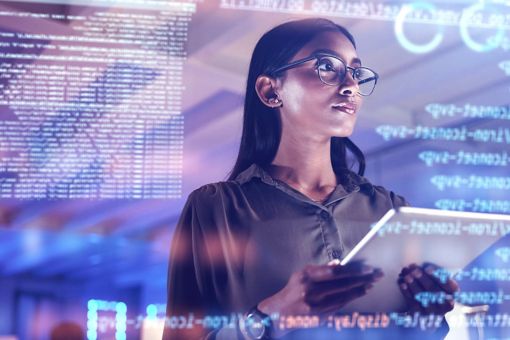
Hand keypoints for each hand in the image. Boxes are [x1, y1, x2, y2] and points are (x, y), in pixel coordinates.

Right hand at [257, 261, 382, 337]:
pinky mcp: (319, 315)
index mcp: (306, 276)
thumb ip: (321, 270)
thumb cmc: (293, 290)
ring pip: (344, 296)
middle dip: (362, 279)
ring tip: (371, 284)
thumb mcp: (302, 274)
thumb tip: (339, 264)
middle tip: (376, 275)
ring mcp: (316, 305)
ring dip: (360, 289)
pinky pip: (340, 305)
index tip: (367, 268)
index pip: (335, 272)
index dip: (354, 270)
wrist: (279, 313)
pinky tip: (359, 293)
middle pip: (343, 283)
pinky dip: (351, 298)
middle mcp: (311, 290)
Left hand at [398, 263, 458, 315]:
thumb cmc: (435, 289)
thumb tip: (421, 265)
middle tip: (414, 270)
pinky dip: (406, 292)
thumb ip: (435, 274)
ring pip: (421, 296)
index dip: (437, 277)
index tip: (427, 269)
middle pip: (433, 289)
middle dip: (422, 278)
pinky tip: (402, 284)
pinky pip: (412, 302)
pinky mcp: (420, 313)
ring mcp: (432, 310)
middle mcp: (445, 303)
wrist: (430, 312)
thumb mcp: (440, 282)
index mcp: (452, 293)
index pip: (448, 285)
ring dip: (413, 284)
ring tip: (406, 275)